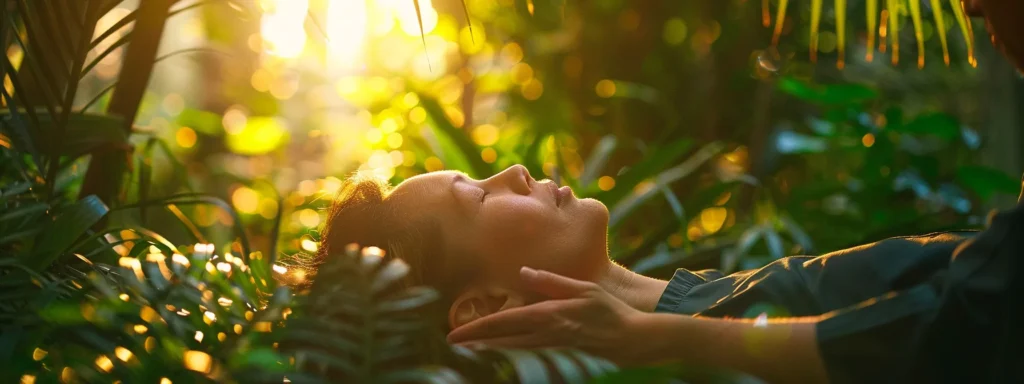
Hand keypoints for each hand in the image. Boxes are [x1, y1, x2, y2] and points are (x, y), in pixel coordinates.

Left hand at [446, 267, 648, 365]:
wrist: (630, 339)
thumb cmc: (609, 310)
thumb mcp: (583, 289)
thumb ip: (552, 282)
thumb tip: (523, 273)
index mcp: (548, 315)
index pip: (505, 322)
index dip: (477, 329)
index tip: (455, 334)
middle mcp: (546, 333)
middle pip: (503, 338)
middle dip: (476, 340)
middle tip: (452, 341)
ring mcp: (551, 344)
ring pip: (513, 346)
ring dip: (489, 345)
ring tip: (469, 343)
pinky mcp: (558, 349)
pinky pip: (527, 348)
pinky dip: (509, 346)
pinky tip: (499, 345)